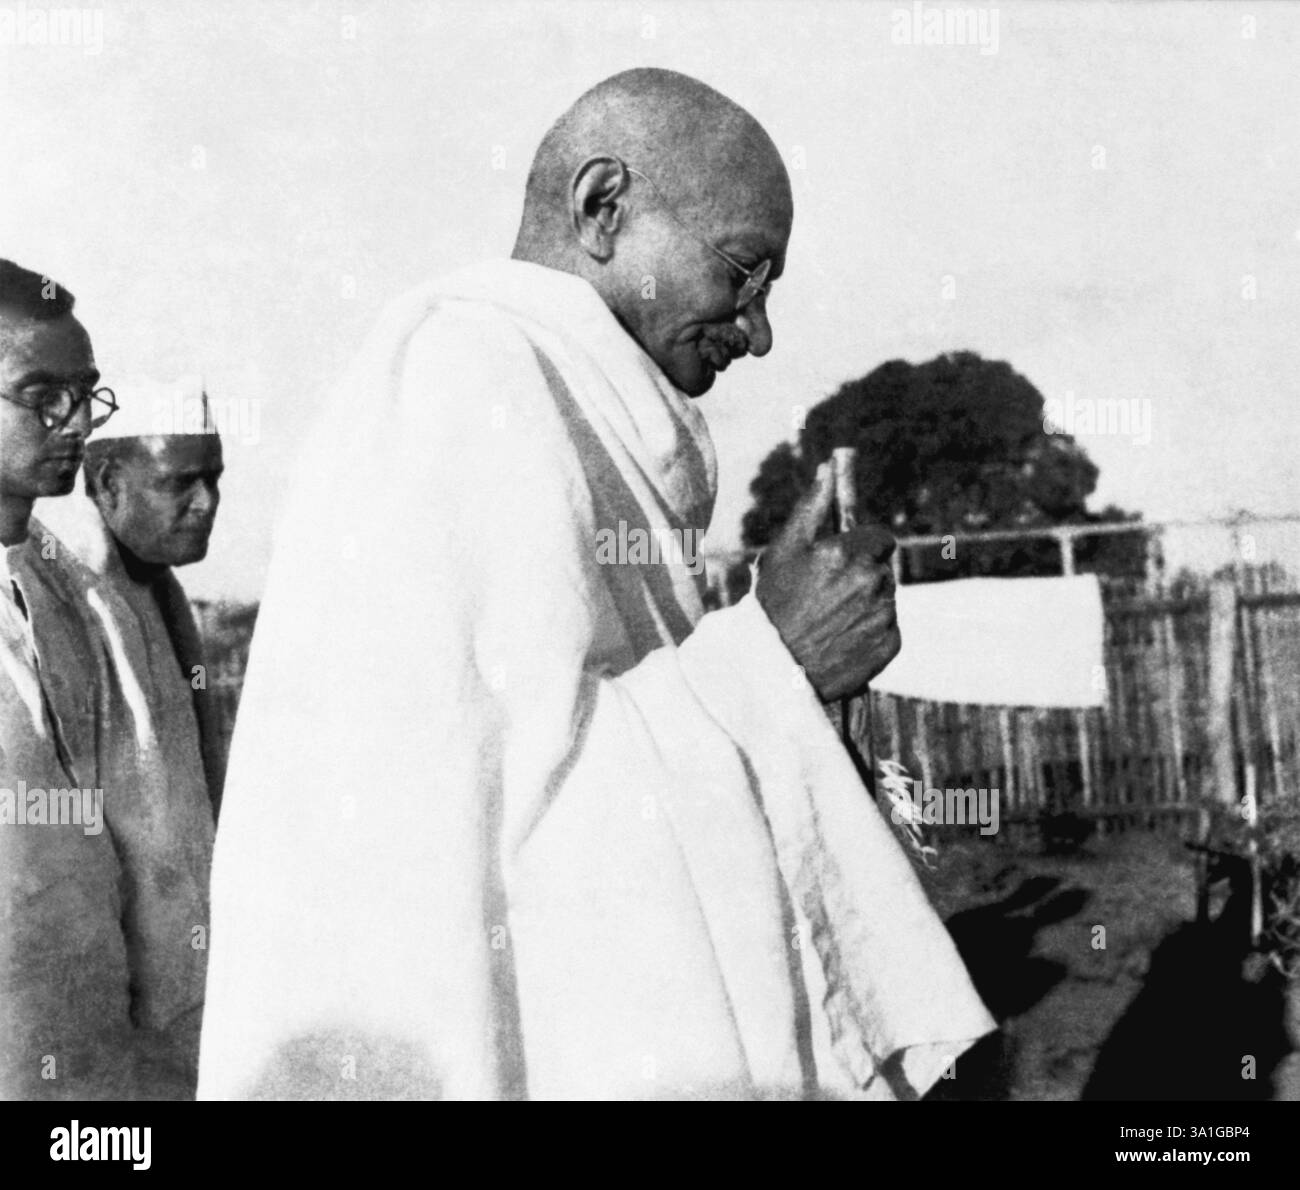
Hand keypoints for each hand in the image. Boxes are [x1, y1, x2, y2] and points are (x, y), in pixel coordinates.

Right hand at [755, 462, 900, 701]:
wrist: (772, 667)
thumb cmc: (772, 604)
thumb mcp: (783, 549)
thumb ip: (811, 505)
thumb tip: (828, 468)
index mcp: (848, 552)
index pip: (879, 538)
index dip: (860, 549)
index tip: (840, 564)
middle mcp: (872, 581)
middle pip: (883, 568)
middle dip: (862, 576)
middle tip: (827, 597)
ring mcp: (884, 615)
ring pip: (886, 599)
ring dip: (866, 605)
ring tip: (831, 622)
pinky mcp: (890, 645)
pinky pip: (888, 630)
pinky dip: (870, 634)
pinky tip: (842, 641)